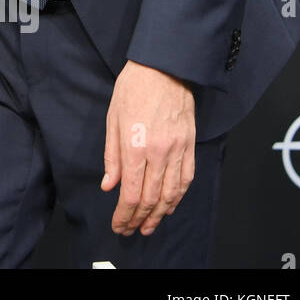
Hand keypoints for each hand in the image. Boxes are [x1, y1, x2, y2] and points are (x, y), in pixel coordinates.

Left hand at [101, 60, 195, 235]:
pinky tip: (170, 206)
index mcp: (135, 146)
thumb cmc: (133, 88)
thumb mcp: (112, 118)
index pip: (131, 193)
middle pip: (151, 198)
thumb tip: (109, 185)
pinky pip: (186, 179)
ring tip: (149, 226)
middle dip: (139, 219)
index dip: (124, 215)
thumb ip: (112, 155)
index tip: (118, 225)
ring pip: (171, 193)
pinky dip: (178, 197)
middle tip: (130, 231)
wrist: (164, 68)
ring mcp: (178, 150)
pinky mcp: (190, 145)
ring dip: (160, 214)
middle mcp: (159, 153)